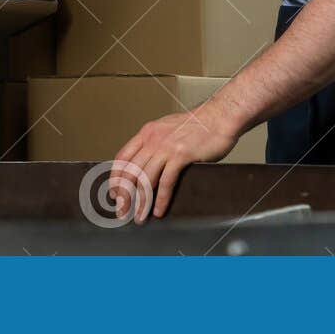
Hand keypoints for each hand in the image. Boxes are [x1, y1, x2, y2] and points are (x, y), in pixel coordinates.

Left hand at [109, 98, 243, 223]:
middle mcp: (153, 140)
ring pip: (146, 179)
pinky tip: (159, 210)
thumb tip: (147, 164)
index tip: (115, 193)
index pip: (122, 158)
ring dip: (141, 202)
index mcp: (147, 133)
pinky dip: (161, 199)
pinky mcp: (181, 155)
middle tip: (123, 211)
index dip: (116, 178)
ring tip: (140, 217)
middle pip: (130, 171)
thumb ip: (156, 143)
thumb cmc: (198, 125)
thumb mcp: (168, 129)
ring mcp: (166, 147)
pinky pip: (166, 182)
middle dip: (124, 195)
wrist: (219, 116)